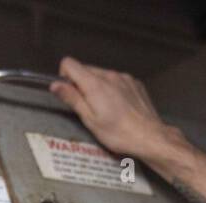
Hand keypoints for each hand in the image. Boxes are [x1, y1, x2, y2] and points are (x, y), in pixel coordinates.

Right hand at [49, 57, 184, 165]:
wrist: (149, 136)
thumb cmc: (120, 133)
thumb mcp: (90, 120)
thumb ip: (72, 99)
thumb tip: (56, 85)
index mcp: (95, 84)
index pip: (69, 64)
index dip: (65, 76)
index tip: (69, 91)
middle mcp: (109, 75)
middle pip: (86, 69)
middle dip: (82, 84)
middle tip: (88, 107)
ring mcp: (124, 78)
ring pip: (102, 75)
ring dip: (98, 87)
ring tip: (106, 109)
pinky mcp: (134, 83)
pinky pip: (117, 80)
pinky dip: (113, 89)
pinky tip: (119, 107)